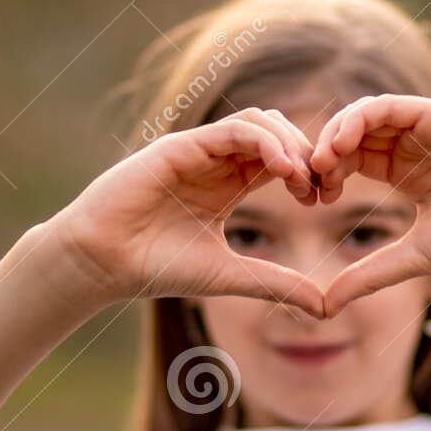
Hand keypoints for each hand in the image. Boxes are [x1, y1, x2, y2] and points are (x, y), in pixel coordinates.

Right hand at [49, 108, 325, 316]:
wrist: (103, 263)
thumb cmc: (157, 267)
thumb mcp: (231, 275)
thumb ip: (277, 283)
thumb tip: (326, 307)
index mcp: (229, 184)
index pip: (281, 160)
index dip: (309, 173)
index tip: (324, 200)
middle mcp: (215, 161)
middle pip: (277, 133)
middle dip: (306, 154)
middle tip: (321, 187)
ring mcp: (198, 150)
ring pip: (258, 123)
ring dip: (289, 143)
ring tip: (303, 178)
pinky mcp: (180, 146)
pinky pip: (231, 130)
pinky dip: (263, 142)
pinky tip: (281, 168)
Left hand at [309, 94, 430, 315]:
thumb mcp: (412, 258)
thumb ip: (368, 275)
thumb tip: (324, 306)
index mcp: (407, 174)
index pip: (353, 161)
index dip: (328, 174)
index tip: (314, 200)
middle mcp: (415, 146)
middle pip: (354, 135)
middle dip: (326, 152)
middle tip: (311, 178)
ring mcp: (427, 127)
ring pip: (367, 115)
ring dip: (337, 132)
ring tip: (323, 159)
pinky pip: (392, 105)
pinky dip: (361, 117)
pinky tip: (344, 141)